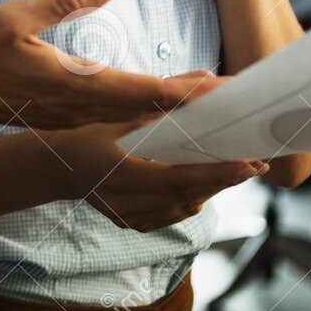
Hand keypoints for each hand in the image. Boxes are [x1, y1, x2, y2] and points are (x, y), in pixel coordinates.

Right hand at [0, 0, 223, 130]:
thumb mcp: (15, 16)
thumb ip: (66, 0)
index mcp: (75, 84)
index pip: (143, 90)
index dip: (186, 90)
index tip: (222, 88)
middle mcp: (80, 107)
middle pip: (148, 110)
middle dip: (191, 102)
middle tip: (233, 96)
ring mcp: (71, 116)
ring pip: (133, 116)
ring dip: (168, 107)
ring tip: (204, 96)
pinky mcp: (62, 116)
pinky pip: (114, 117)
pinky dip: (142, 110)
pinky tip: (153, 103)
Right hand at [50, 118, 267, 230]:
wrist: (57, 170)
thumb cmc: (87, 138)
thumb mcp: (117, 121)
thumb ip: (159, 113)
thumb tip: (201, 86)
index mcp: (120, 173)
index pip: (178, 178)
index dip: (216, 174)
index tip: (248, 165)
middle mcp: (124, 202)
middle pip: (187, 196)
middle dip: (223, 180)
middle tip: (253, 165)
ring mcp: (128, 217)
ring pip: (183, 209)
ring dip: (211, 190)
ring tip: (234, 172)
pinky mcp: (132, 224)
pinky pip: (171, 216)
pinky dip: (191, 200)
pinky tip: (203, 186)